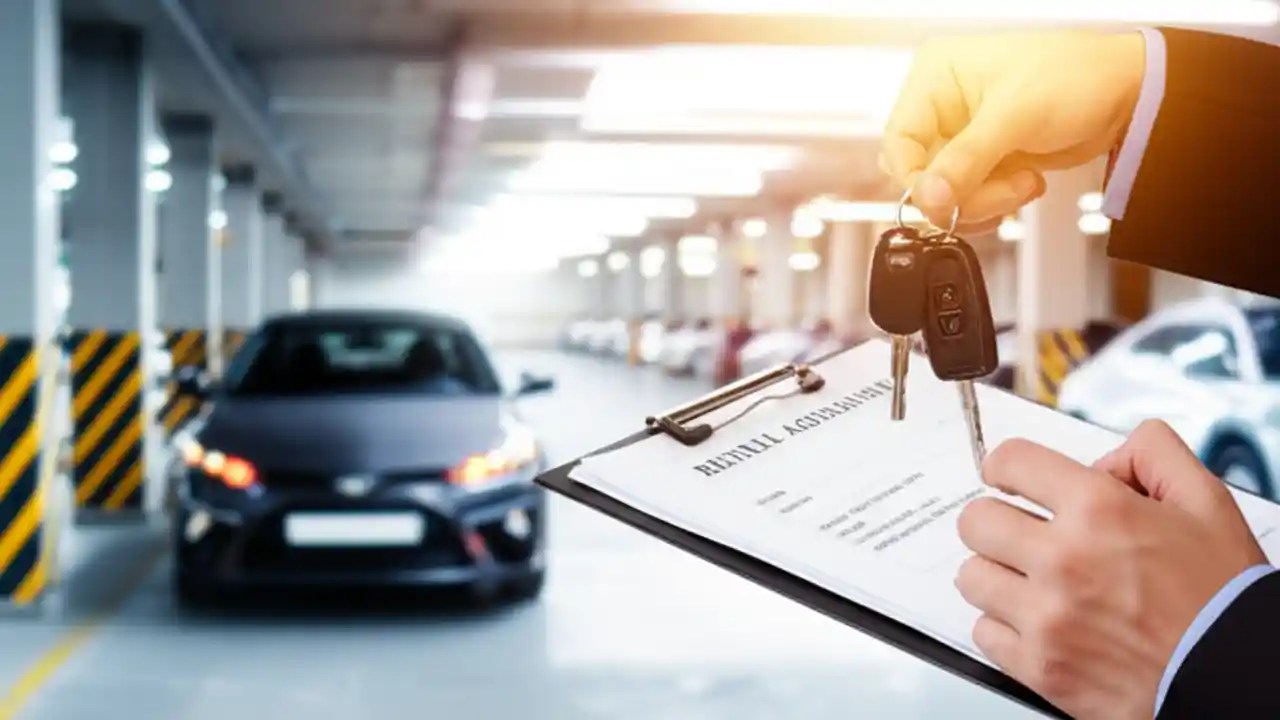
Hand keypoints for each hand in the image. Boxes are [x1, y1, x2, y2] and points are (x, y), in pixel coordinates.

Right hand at [882, 31, 1146, 231]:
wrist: (1128, 94)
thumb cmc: (1077, 76)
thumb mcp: (1015, 116)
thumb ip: (965, 161)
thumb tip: (927, 198)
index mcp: (935, 77)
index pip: (899, 142)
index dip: (918, 179)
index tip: (943, 201)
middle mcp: (942, 105)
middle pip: (921, 173)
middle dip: (961, 193)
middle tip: (1000, 192)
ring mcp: (962, 135)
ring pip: (945, 192)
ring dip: (983, 201)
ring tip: (1023, 184)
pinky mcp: (984, 159)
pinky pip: (968, 197)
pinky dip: (993, 204)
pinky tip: (1025, 184)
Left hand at [955, 421, 1266, 718]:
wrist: (1234, 677)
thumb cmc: (1222, 599)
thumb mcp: (1207, 503)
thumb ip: (1154, 455)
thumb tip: (1106, 455)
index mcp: (1100, 511)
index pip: (1009, 461)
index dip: (1004, 466)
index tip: (1007, 476)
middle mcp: (1064, 560)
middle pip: (975, 520)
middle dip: (996, 521)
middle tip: (1021, 533)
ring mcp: (1046, 617)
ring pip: (972, 577)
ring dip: (997, 575)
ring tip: (1033, 582)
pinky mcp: (1039, 666)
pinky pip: (983, 631)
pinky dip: (1004, 627)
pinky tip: (1039, 622)